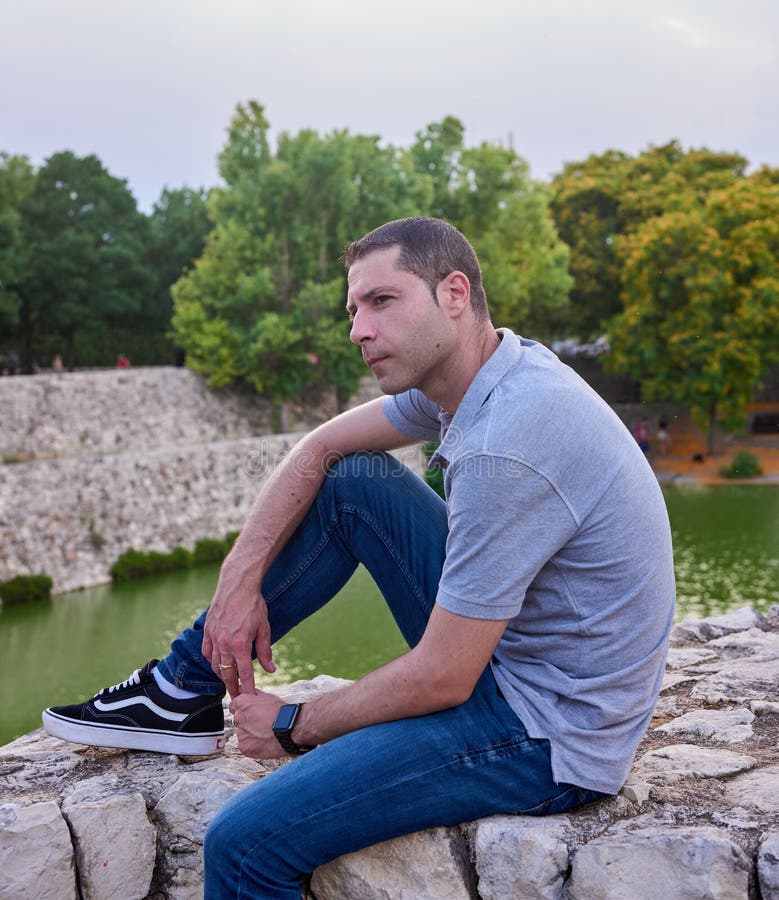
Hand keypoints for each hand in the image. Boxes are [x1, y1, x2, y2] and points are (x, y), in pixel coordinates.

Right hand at [202, 562, 275, 697]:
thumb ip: (265, 651)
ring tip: (228, 682)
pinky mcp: (207, 631)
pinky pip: (206, 652)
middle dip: (232, 688)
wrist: (237, 585)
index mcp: (240, 645)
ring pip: (214, 665)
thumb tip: (271, 669)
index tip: (249, 699)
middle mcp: (224, 644)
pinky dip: (211, 660)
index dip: (247, 688)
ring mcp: (213, 638)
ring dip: (221, 675)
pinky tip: (216, 663)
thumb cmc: (253, 605)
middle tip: (237, 699)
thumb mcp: (264, 628)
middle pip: (227, 674)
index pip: (244, 674)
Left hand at [230, 691, 285, 758]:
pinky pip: (245, 746)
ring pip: (242, 734)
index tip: (251, 714)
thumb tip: (244, 690)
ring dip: (250, 735)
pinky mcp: (244, 747)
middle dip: (247, 723)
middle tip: (261, 725)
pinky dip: (253, 746)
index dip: (244, 710)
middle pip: (238, 721)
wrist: (292, 728)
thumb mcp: (268, 697)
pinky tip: (264, 742)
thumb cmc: (282, 712)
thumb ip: (253, 694)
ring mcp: (241, 733)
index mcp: (242, 703)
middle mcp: (239, 717)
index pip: (234, 706)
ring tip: (265, 734)